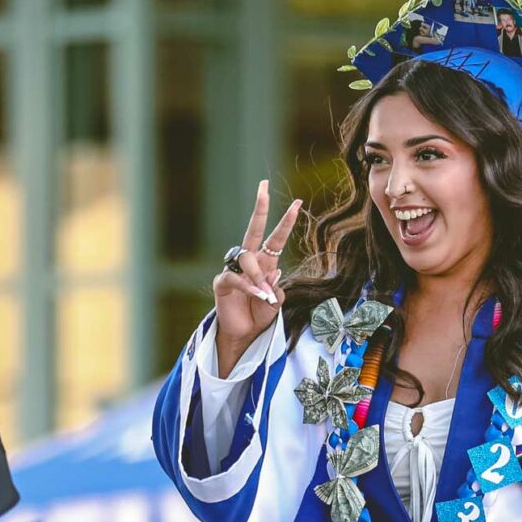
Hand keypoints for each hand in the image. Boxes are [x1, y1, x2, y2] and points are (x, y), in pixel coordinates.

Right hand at [213, 180, 300, 376]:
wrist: (244, 335)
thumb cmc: (260, 316)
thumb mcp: (276, 304)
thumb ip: (277, 289)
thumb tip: (273, 273)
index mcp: (265, 262)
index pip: (276, 238)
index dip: (286, 221)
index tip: (298, 202)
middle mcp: (249, 261)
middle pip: (254, 229)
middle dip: (260, 208)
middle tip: (263, 186)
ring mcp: (234, 270)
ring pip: (248, 259)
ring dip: (259, 277)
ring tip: (265, 296)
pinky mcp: (222, 283)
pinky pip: (235, 278)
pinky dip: (249, 286)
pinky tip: (258, 295)